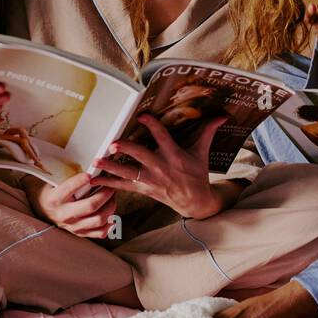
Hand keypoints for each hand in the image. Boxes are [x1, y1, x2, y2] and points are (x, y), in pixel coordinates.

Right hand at [25, 172, 117, 238]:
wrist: (43, 210)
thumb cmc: (52, 192)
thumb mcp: (54, 182)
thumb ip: (70, 178)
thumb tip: (90, 168)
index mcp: (54, 200)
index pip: (70, 188)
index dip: (82, 180)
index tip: (91, 174)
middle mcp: (64, 215)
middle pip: (91, 206)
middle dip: (105, 193)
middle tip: (110, 185)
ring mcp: (72, 226)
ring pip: (99, 219)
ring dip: (110, 206)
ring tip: (112, 197)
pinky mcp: (80, 233)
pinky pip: (100, 232)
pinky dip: (109, 224)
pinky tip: (111, 214)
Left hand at [88, 113, 228, 219]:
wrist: (195, 202)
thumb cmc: (197, 174)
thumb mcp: (202, 152)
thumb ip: (208, 131)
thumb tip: (223, 115)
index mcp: (174, 155)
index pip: (163, 137)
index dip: (152, 125)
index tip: (142, 116)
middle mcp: (161, 167)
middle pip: (142, 156)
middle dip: (127, 150)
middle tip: (112, 144)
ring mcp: (151, 180)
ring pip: (129, 173)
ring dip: (111, 168)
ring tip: (96, 162)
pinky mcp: (143, 189)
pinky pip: (123, 186)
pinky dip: (108, 183)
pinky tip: (93, 180)